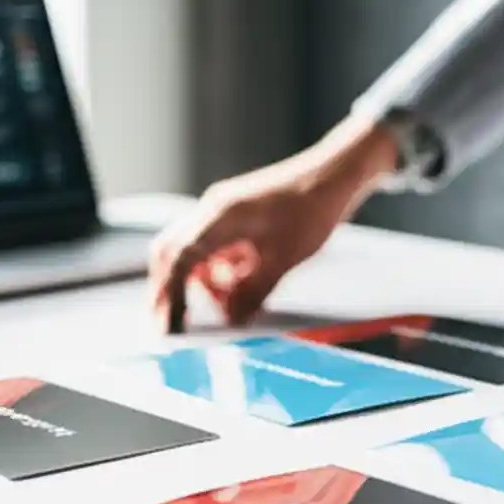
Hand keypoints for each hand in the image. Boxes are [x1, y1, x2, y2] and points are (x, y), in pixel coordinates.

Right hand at [149, 117, 397, 331]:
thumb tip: (230, 321)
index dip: (171, 297)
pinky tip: (240, 289)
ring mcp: (222, 211)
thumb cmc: (312, 210)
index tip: (171, 328)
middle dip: (170, 289)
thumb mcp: (284, 259)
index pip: (179, 260)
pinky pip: (214, 247)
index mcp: (220, 217)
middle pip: (172, 252)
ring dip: (201, 282)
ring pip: (192, 252)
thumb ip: (253, 292)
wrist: (334, 175)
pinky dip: (220, 272)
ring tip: (227, 309)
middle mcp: (212, 211)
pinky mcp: (235, 215)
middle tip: (175, 324)